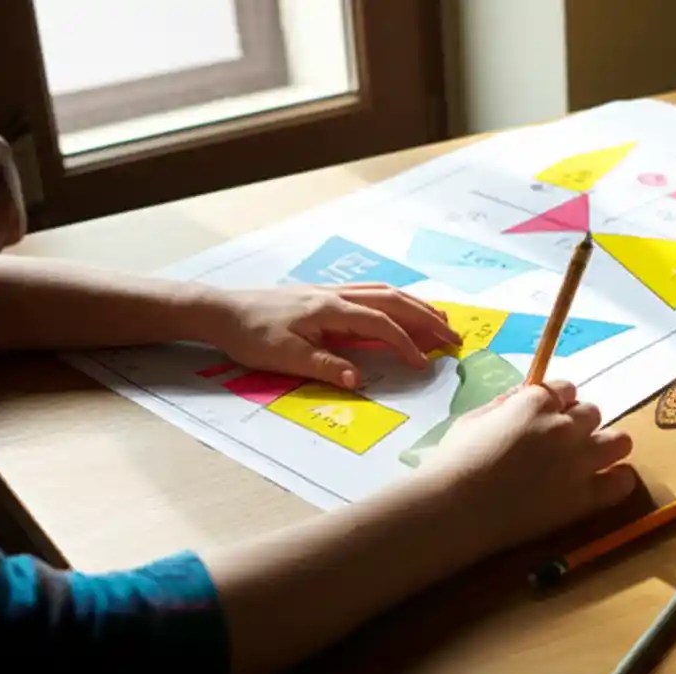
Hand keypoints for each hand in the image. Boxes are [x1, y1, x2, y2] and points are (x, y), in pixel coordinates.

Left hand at [201, 283, 460, 387]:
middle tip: (454, 337)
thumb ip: (325, 366)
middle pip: (393, 302)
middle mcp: (336, 296)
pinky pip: (371, 293)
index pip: (380, 325)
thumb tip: (360, 379)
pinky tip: (402, 308)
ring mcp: (332, 292)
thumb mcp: (285, 357)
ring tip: (440, 319)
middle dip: (426, 319)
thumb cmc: (250, 335)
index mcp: (331, 311)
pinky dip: (396, 300)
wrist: (221, 310)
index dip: (406, 344)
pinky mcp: (324, 295)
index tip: (425, 364)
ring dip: (416, 306)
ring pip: (385, 293)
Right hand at [421, 379, 635, 553]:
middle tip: (560, 444)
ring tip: (585, 462)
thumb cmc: (453, 462)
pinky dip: (617, 479)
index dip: (557, 404)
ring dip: (604, 446)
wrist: (454, 510)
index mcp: (536, 403)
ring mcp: (578, 462)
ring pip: (619, 440)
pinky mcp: (584, 497)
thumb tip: (523, 397)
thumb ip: (505, 404)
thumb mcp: (474, 418)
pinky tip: (602, 484)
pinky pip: (623, 481)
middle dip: (578, 424)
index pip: (566, 388)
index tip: (545, 418)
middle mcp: (564, 427)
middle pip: (592, 413)